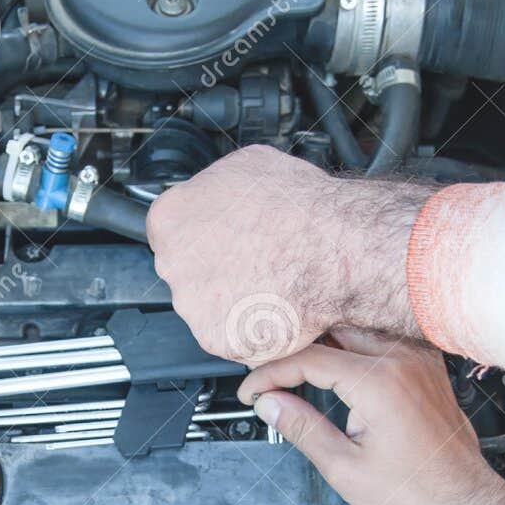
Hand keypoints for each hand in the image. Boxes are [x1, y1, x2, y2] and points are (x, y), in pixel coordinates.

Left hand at [147, 145, 431, 365]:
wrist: (333, 251)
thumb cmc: (298, 208)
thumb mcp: (249, 165)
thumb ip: (217, 187)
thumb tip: (219, 194)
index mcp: (171, 217)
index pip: (171, 230)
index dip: (203, 235)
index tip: (223, 239)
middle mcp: (173, 264)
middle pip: (188, 271)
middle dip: (217, 270)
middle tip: (256, 261)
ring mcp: (192, 306)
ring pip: (208, 307)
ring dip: (234, 300)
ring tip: (272, 283)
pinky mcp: (216, 339)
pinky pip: (231, 336)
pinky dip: (251, 328)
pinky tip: (275, 307)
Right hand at [240, 339, 504, 504]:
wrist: (464, 501)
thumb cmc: (416, 492)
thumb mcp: (345, 468)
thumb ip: (303, 428)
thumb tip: (270, 403)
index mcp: (378, 383)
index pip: (308, 359)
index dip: (271, 373)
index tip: (252, 391)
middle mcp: (401, 361)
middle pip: (331, 333)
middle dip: (293, 352)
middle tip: (268, 376)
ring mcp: (417, 360)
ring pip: (356, 332)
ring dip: (322, 347)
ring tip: (293, 371)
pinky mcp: (426, 367)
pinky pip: (381, 342)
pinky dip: (352, 348)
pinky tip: (335, 368)